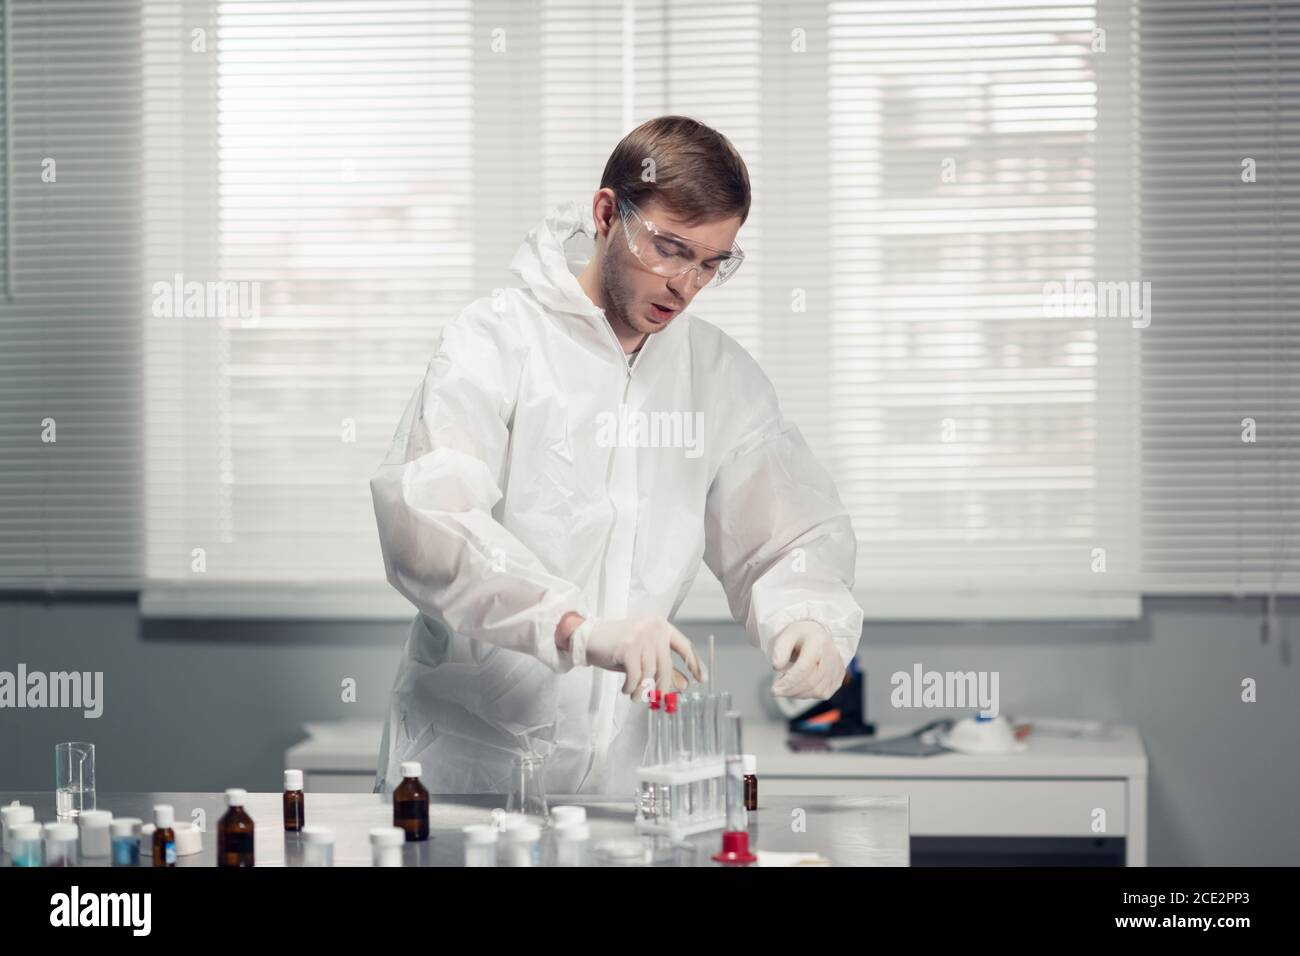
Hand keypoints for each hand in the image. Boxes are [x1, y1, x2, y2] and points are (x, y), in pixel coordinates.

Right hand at [570, 616, 703, 697]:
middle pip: (666, 665)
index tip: (701, 679)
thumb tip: (684, 684)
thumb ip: (663, 667)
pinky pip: (636, 676)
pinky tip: (627, 690)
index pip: (684, 645)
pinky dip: (632, 687)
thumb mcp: (643, 656)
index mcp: (660, 626)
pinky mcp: (628, 646)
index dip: (694, 663)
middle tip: (656, 699)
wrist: (586, 637)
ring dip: (642, 689)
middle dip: (662, 686)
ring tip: (635, 695)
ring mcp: (641, 636)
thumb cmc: (615, 646)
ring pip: (650, 673)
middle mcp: (653, 628)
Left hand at [769, 621, 844, 699]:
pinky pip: (823, 693)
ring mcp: (837, 667)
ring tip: (785, 689)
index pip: (803, 668)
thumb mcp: (785, 635)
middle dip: (790, 690)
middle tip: (775, 691)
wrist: (816, 634)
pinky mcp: (838, 677)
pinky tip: (798, 688)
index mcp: (818, 641)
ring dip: (798, 694)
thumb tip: (777, 666)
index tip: (774, 689)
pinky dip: (808, 694)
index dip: (788, 682)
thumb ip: (779, 649)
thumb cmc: (799, 635)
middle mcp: (832, 654)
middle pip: (811, 682)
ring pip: (818, 691)